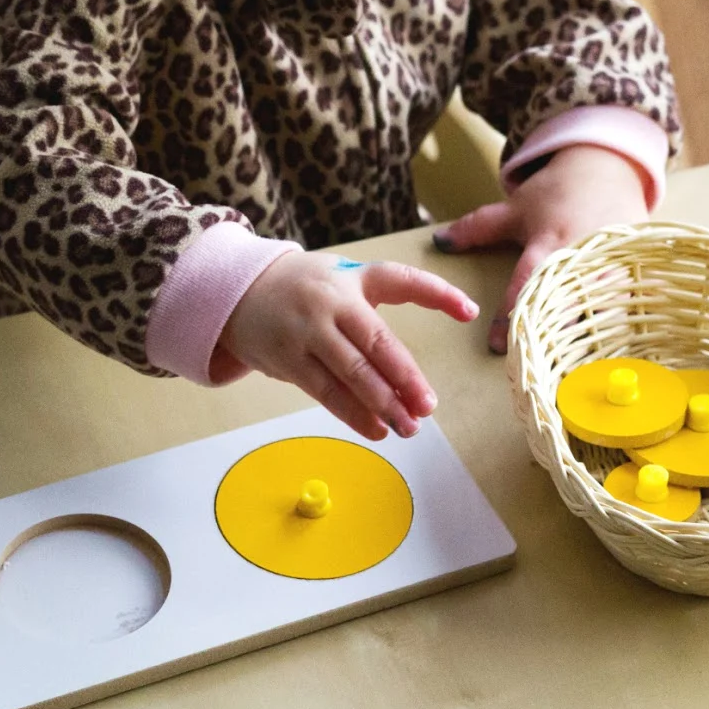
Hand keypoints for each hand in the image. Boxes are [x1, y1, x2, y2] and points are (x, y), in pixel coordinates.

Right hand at [216, 252, 477, 440]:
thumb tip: (409, 373)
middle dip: (406, 378)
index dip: (438, 294)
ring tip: (407, 427)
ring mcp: (308, 332)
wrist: (238, 291)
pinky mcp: (288, 359)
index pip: (402, 281)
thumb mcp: (342, 281)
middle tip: (428, 406)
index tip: (469, 311)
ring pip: (351, 372)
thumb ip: (376, 307)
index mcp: (354, 278)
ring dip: (382, 404)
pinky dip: (353, 414)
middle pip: (376, 343)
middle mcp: (332, 303)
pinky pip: (325, 391)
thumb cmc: (304, 291)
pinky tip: (375, 430)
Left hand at [433, 144, 649, 353]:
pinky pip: (625, 303)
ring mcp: (612, 264)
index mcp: (548, 242)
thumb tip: (438, 242)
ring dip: (584, 334)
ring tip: (567, 366)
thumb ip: (477, 229)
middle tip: (535, 362)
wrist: (610, 169)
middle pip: (566, 301)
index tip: (496, 345)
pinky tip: (604, 354)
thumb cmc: (557, 194)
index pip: (526, 282)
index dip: (511, 313)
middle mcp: (581, 256)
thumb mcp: (516, 209)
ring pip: (600, 307)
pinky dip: (614, 326)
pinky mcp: (632, 269)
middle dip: (551, 332)